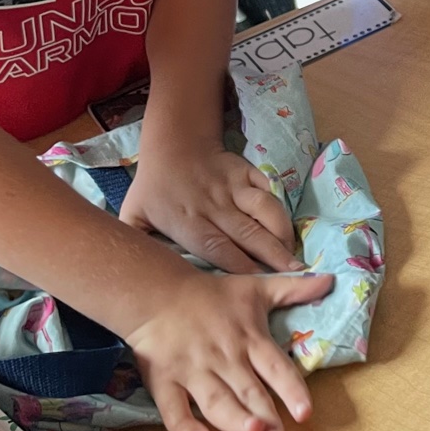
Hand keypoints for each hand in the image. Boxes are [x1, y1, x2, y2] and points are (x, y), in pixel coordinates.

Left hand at [121, 145, 303, 273]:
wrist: (173, 145)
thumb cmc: (153, 189)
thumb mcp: (132, 218)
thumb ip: (137, 247)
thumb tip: (140, 281)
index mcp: (186, 221)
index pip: (218, 249)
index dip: (240, 268)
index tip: (259, 285)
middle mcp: (213, 205)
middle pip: (248, 234)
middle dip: (272, 256)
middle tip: (294, 276)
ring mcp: (233, 186)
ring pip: (264, 210)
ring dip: (282, 233)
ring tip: (296, 256)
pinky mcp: (247, 172)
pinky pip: (268, 190)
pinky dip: (281, 209)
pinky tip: (290, 230)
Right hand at [125, 268, 332, 430]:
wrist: (157, 292)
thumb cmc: (212, 294)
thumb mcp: (256, 287)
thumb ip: (294, 289)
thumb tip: (331, 280)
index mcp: (249, 339)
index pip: (276, 368)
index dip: (292, 391)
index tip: (305, 413)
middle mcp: (224, 358)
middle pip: (248, 392)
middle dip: (265, 417)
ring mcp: (193, 371)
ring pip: (216, 402)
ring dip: (234, 420)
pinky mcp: (165, 381)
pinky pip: (173, 409)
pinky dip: (185, 427)